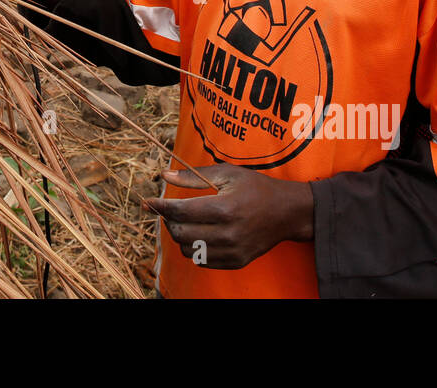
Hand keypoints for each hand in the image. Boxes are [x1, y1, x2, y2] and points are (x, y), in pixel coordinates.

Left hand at [143, 164, 313, 269]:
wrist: (286, 212)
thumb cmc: (255, 188)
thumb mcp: (227, 174)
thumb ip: (194, 176)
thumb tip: (164, 176)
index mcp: (225, 208)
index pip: (180, 211)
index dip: (161, 206)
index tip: (149, 202)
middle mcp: (228, 233)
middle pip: (180, 233)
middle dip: (169, 221)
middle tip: (171, 211)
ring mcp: (233, 251)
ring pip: (188, 250)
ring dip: (180, 236)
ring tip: (186, 222)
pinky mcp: (236, 262)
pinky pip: (202, 260)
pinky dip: (194, 248)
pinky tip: (199, 234)